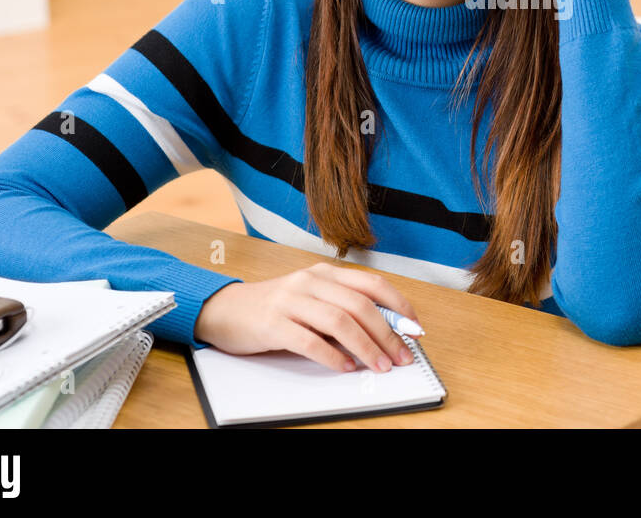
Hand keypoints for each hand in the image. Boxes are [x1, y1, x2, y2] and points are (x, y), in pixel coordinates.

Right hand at [193, 263, 422, 372]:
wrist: (225, 310)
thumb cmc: (275, 307)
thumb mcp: (312, 299)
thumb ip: (343, 308)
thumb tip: (385, 330)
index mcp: (325, 273)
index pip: (372, 284)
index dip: (399, 306)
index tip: (415, 328)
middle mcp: (310, 281)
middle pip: (360, 305)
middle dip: (387, 333)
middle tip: (402, 356)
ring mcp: (290, 300)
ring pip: (339, 322)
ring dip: (365, 347)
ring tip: (380, 366)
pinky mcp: (272, 324)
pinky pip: (309, 340)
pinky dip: (332, 356)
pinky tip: (345, 368)